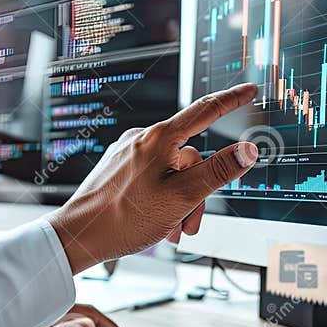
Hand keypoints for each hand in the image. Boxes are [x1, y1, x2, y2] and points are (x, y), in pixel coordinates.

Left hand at [49, 84, 259, 273]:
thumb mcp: (182, 197)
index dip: (231, 100)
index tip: (249, 90)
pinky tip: (156, 223)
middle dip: (197, 192)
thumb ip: (218, 172)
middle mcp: (141, 139)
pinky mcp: (118, 169)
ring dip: (179, 202)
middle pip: (190, 158)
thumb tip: (246, 150)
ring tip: (170, 229)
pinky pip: (152, 178)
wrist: (78, 236)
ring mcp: (128, 154)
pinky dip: (161, 199)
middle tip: (190, 224)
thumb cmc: (124, 218)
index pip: (205, 111)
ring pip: (172, 172)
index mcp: (159, 139)